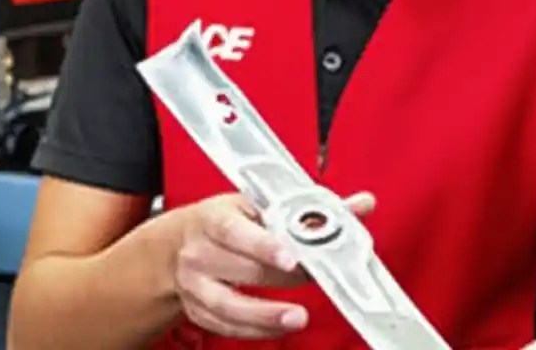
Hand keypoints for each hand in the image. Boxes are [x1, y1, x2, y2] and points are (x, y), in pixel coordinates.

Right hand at [171, 191, 375, 339]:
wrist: (175, 246)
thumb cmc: (222, 222)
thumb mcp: (256, 205)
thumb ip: (310, 209)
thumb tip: (360, 205)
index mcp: (215, 219)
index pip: (236, 231)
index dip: (264, 245)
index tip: (291, 257)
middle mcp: (201, 252)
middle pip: (244, 270)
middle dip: (284, 278)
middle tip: (314, 279)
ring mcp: (196, 284)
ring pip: (230, 305)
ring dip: (266, 315)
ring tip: (296, 318)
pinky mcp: (198, 309)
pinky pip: (226, 326)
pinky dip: (254, 330)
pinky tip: (278, 328)